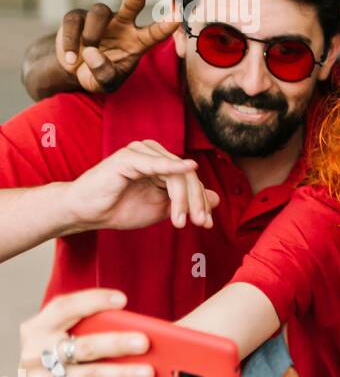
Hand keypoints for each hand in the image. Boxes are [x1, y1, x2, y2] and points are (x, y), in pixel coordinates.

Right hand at [19, 288, 156, 376]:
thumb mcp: (72, 330)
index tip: (123, 300)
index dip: (92, 301)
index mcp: (39, 326)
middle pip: (83, 347)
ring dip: (120, 375)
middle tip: (145, 343)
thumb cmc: (69, 346)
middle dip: (115, 344)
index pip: (64, 307)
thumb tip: (156, 327)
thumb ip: (97, 322)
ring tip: (149, 373)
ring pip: (87, 376)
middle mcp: (33, 353)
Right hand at [57, 0, 180, 92]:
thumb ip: (104, 74)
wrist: (74, 71)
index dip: (166, 26)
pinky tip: (70, 59)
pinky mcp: (78, 18)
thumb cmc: (99, 74)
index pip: (155, 33)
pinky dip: (70, 41)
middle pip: (131, 5)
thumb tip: (92, 52)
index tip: (178, 17)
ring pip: (99, 13)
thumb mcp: (105, 84)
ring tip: (84, 55)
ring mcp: (101, 19)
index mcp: (138, 42)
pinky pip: (74, 22)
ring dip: (92, 34)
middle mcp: (122, 25)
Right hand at [64, 140, 219, 232]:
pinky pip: (155, 163)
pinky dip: (172, 166)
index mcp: (163, 163)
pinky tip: (188, 169)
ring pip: (175, 175)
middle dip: (196, 203)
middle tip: (200, 224)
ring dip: (182, 199)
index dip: (201, 202)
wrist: (87, 213)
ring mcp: (142, 152)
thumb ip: (185, 202)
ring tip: (180, 222)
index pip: (191, 181)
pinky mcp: (129, 157)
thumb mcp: (160, 208)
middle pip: (188, 177)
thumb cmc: (120, 208)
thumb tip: (216, 198)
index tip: (205, 224)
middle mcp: (155, 154)